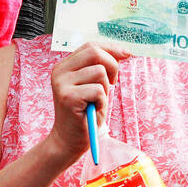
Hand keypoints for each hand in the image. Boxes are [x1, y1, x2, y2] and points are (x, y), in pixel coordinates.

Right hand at [44, 43, 131, 162]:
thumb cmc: (85, 113)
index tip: (127, 55)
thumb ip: (101, 67)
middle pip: (95, 52)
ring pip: (99, 72)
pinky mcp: (68, 98)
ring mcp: (62, 84)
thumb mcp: (93, 85)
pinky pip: (98, 90)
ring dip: (106, 89)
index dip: (111, 49)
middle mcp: (59, 71)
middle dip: (112, 66)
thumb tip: (125, 52)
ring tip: (97, 102)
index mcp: (64, 66)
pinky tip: (93, 110)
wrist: (69, 141)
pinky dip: (102, 101)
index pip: (91, 46)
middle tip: (113, 84)